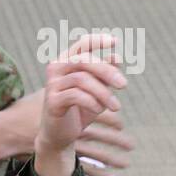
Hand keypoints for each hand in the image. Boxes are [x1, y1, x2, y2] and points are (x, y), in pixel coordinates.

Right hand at [33, 34, 127, 175]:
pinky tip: (98, 110)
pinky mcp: (52, 101)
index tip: (115, 42)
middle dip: (107, 72)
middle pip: (84, 60)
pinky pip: (76, 95)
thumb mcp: (97, 90)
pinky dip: (92, 102)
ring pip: (82, 79)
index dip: (98, 41)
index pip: (82, 44)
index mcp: (66, 61)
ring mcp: (52, 84)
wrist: (62, 135)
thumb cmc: (81, 109)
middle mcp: (56, 68)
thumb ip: (105, 74)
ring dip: (103, 93)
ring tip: (116, 106)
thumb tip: (117, 57)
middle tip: (124, 85)